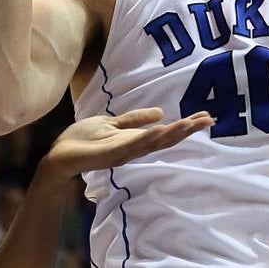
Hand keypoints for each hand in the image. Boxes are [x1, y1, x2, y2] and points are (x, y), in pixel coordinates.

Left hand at [41, 108, 213, 180]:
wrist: (59, 155)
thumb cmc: (82, 140)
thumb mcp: (111, 122)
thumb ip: (134, 119)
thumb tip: (161, 112)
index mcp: (135, 140)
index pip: (165, 133)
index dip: (185, 126)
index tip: (206, 117)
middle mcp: (133, 149)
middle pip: (166, 139)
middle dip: (187, 129)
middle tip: (209, 120)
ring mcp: (123, 152)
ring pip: (153, 142)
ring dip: (173, 133)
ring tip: (191, 124)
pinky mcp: (110, 153)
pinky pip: (131, 145)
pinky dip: (147, 137)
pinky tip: (160, 129)